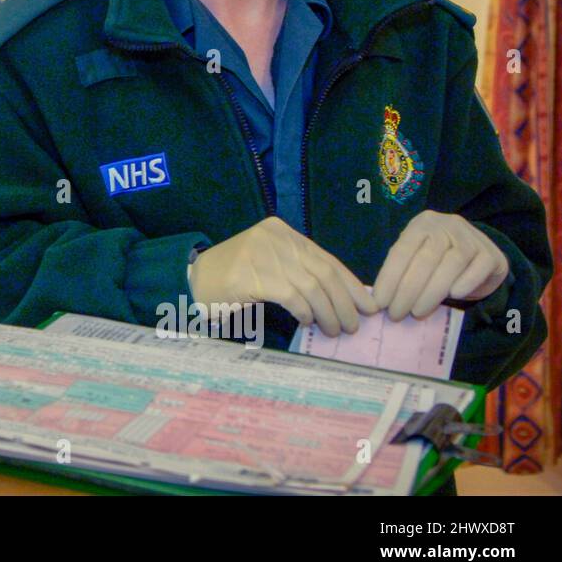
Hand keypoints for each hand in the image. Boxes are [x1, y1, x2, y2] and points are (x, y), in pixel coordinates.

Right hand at [190, 216, 377, 335]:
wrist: (193, 280)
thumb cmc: (234, 277)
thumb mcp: (269, 263)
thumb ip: (299, 270)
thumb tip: (343, 296)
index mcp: (281, 231)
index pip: (325, 258)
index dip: (350, 284)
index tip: (367, 305)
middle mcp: (274, 237)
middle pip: (323, 272)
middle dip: (344, 301)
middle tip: (353, 325)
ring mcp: (262, 254)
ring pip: (311, 286)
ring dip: (328, 312)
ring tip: (334, 330)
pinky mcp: (253, 274)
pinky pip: (292, 295)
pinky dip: (305, 311)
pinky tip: (307, 322)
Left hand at [373, 210, 508, 320]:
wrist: (477, 259)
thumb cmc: (438, 262)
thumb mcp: (416, 258)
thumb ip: (402, 272)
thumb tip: (381, 302)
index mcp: (422, 224)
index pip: (402, 250)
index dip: (389, 278)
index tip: (379, 303)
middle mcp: (447, 225)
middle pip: (426, 258)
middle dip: (408, 290)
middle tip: (397, 314)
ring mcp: (472, 237)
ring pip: (453, 263)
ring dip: (432, 292)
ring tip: (417, 312)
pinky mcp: (492, 254)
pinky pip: (479, 268)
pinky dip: (466, 283)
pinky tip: (454, 296)